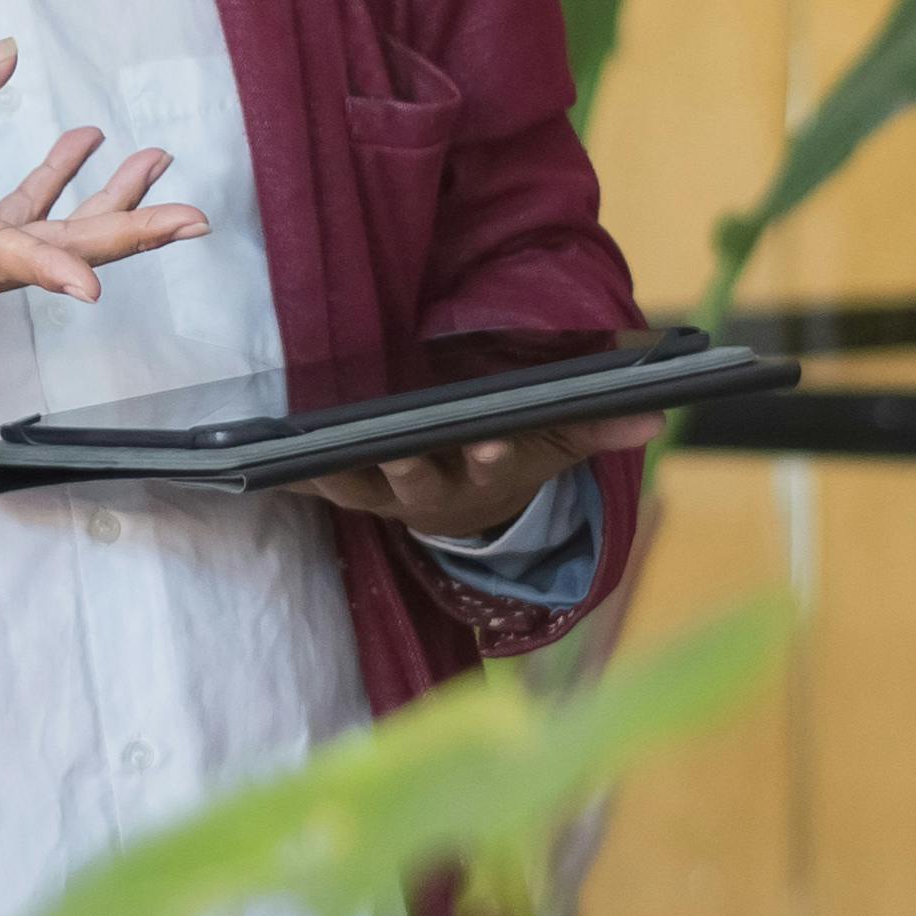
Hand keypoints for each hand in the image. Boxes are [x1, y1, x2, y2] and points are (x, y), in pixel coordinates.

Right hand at [0, 38, 206, 318]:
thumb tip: (5, 54)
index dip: (50, 268)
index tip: (93, 287)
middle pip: (56, 256)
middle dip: (130, 232)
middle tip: (194, 217)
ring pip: (48, 247)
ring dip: (105, 206)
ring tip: (155, 160)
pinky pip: (21, 236)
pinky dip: (54, 195)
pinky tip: (82, 149)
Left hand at [303, 415, 659, 539]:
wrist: (464, 503)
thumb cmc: (507, 455)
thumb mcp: (554, 443)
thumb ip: (599, 427)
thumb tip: (659, 412)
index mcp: (481, 477)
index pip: (491, 466)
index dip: (493, 456)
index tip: (494, 442)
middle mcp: (429, 494)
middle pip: (417, 481)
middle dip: (410, 466)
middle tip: (397, 447)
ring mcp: (382, 495)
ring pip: (355, 485)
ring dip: (332, 472)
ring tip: (306, 453)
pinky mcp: (343, 490)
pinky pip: (310, 486)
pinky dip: (287, 476)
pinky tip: (257, 462)